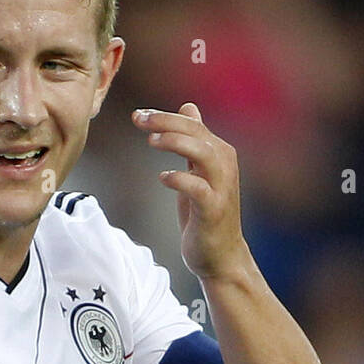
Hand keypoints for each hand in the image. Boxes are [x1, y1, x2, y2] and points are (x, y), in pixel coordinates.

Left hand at [132, 102, 248, 279]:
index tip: (138, 115)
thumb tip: (188, 107)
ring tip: (151, 141)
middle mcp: (224, 165)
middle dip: (166, 122)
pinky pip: (198, 187)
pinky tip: (163, 177)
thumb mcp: (198, 172)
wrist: (220, 256)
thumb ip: (194, 141)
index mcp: (219, 153)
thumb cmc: (205, 214)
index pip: (193, 124)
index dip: (165, 116)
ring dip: (176, 142)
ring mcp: (221, 188)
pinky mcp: (213, 209)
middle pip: (196, 132)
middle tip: (139, 119)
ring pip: (202, 152)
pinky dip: (179, 179)